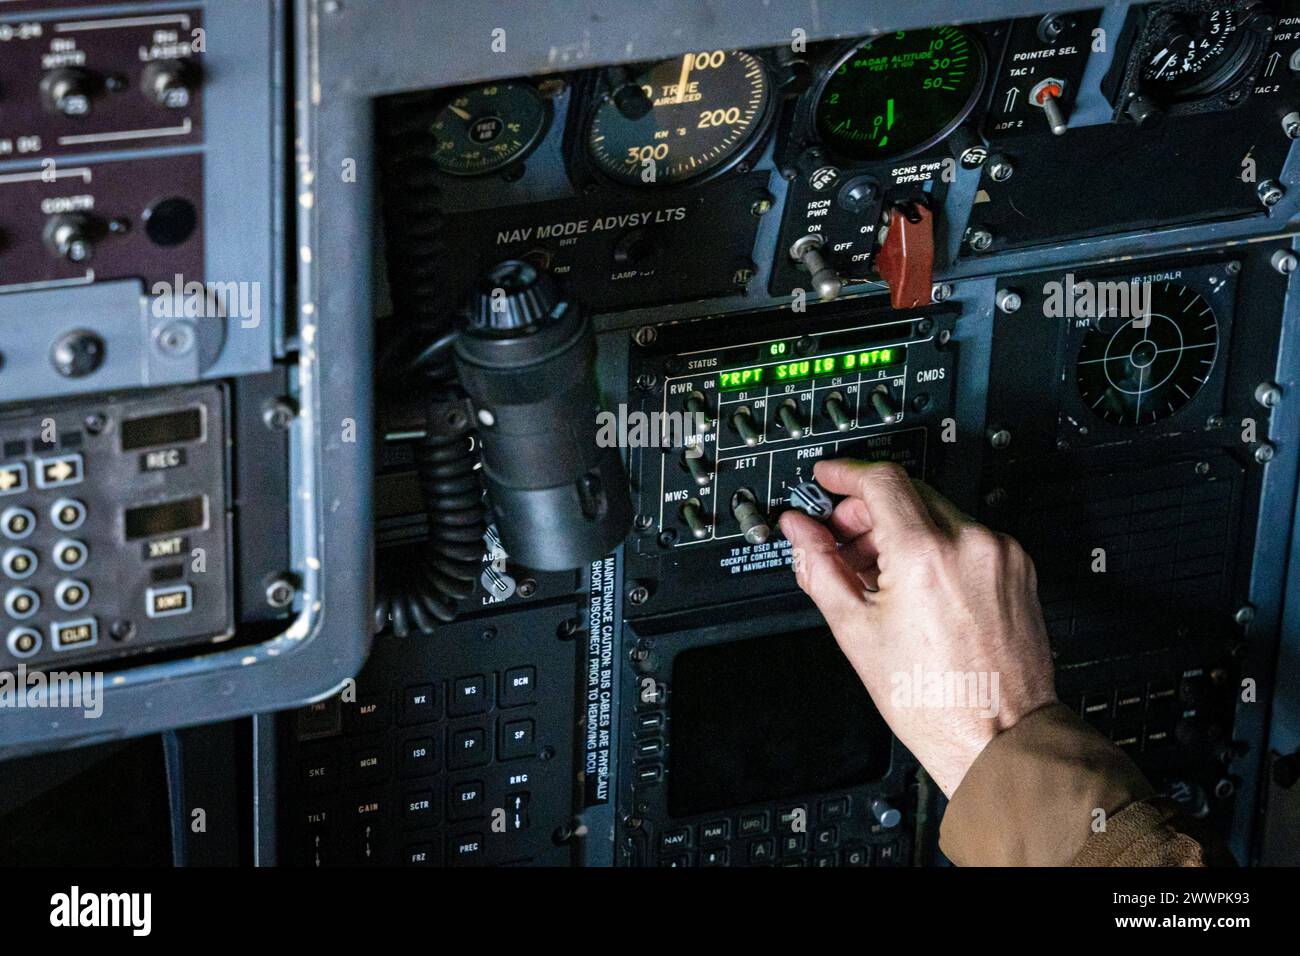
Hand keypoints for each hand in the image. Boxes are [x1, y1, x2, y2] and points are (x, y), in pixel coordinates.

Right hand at [779, 459, 1057, 796]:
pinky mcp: (1018, 569)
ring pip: (938, 514)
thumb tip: (799, 531)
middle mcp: (972, 544)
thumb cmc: (934, 701)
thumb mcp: (855, 629)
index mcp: (927, 554)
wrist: (998, 738)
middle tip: (842, 538)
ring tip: (877, 572)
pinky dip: (935, 546)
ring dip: (901, 528)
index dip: (845, 473)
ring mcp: (1001, 555)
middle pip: (908, 492)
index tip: (828, 477)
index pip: (881, 479)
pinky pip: (966, 537)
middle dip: (868, 509)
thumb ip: (819, 566)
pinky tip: (914, 584)